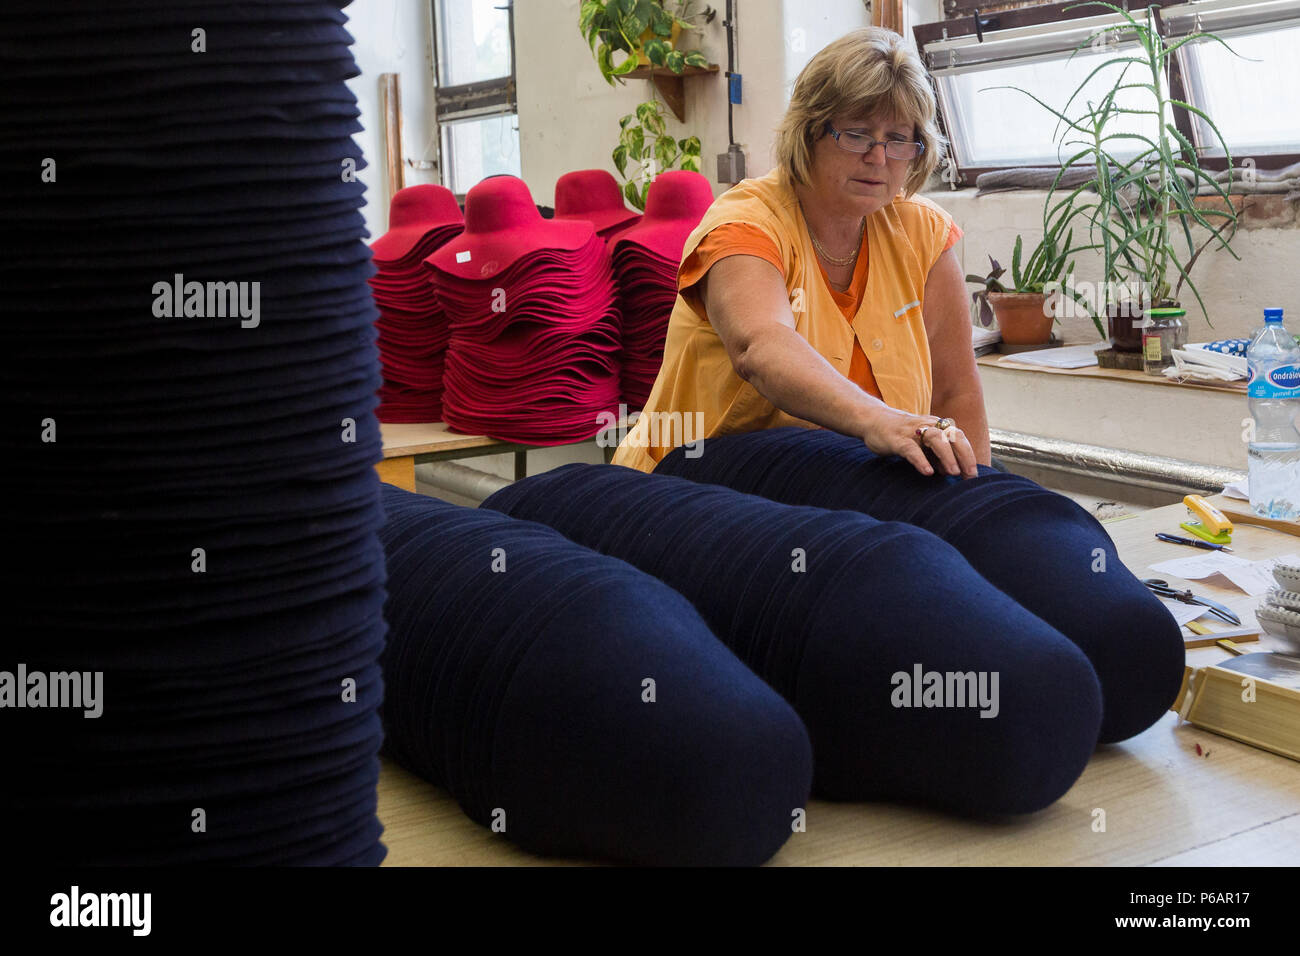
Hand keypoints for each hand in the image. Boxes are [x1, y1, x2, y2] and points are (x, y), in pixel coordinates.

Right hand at [858, 407, 978, 478]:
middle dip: (964, 455)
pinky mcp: (897, 439)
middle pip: (953, 436)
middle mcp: (929, 426)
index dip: (968, 456)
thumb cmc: (901, 434)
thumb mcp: (922, 444)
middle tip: (970, 475)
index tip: (973, 475)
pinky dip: (921, 460)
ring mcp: (913, 432)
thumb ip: (937, 455)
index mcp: (937, 427)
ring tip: (953, 472)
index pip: (959, 439)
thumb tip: (952, 471)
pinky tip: (927, 472)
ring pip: (935, 439)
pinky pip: (911, 449)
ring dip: (947, 456)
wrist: (873, 420)